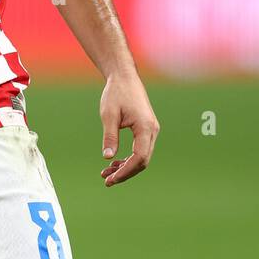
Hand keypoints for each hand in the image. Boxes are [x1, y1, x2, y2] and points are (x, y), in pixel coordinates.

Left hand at [99, 72, 158, 186]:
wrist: (124, 77)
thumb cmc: (116, 93)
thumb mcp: (109, 115)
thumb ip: (109, 136)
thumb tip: (107, 157)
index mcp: (145, 127)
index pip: (140, 157)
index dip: (126, 171)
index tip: (111, 179)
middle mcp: (152, 130)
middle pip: (142, 161)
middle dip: (125, 173)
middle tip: (107, 181)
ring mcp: (150, 130)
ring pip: (141, 157)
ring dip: (125, 167)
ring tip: (106, 174)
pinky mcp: (145, 129)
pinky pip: (140, 149)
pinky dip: (127, 158)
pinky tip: (113, 163)